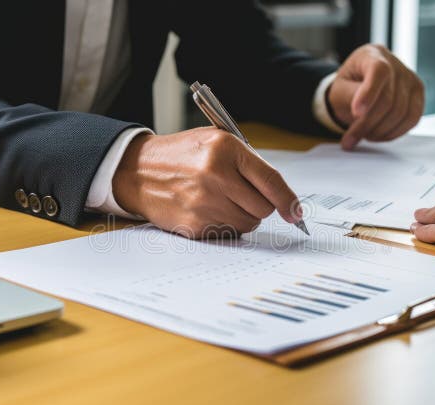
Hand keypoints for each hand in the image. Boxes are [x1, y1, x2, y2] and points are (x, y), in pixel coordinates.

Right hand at [113, 128, 302, 238]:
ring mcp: (203, 203)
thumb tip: (283, 198)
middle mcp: (215, 175)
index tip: (295, 213)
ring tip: (221, 200)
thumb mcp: (216, 141)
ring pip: (247, 223)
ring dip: (242, 216)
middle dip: (260, 205)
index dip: (288, 201)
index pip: (271, 181)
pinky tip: (206, 209)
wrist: (138, 171)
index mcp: (225, 149)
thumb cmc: (182, 155)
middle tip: (242, 195)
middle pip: (263, 208)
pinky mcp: (194, 225)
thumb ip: (249, 163)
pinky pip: (227, 233)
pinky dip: (223, 225)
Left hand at [328, 44, 424, 148]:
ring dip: (379, 131)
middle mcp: (396, 64)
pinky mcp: (418, 96)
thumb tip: (361, 113)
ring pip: (400, 112)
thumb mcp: (339, 90)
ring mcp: (411, 79)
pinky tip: (378, 135)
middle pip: (388, 99)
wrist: (360, 86)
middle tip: (349, 139)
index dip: (369, 93)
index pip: (379, 71)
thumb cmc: (348, 87)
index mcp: (373, 55)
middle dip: (366, 124)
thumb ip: (348, 97)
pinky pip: (411, 119)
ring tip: (363, 135)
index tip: (356, 113)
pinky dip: (393, 133)